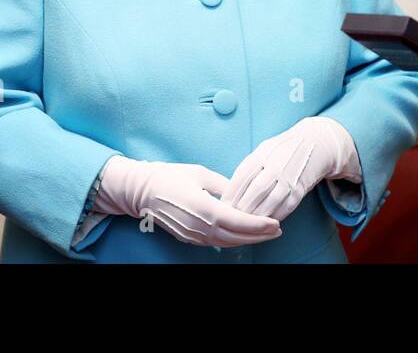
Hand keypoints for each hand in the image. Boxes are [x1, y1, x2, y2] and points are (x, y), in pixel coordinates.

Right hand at [93, 155, 281, 247]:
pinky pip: (215, 243)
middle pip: (236, 237)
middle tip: (277, 230)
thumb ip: (223, 185)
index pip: (239, 221)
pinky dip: (231, 240)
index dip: (259, 225)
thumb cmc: (170, 176)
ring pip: (226, 243)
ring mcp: (193, 235)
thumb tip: (241, 193)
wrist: (141, 191)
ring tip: (264, 234)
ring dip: (247, 240)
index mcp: (205, 208)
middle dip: (259, 235)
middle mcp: (200, 226)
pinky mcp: (188, 238)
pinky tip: (241, 235)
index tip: (275, 223)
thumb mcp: (201, 173)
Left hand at [222, 116, 361, 223]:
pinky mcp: (300, 189)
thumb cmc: (281, 150)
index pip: (241, 178)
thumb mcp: (263, 150)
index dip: (230, 194)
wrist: (314, 143)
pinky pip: (285, 207)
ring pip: (269, 203)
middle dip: (241, 208)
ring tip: (245, 225)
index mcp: (262, 154)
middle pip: (254, 192)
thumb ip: (248, 168)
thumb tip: (229, 190)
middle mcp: (275, 166)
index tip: (222, 206)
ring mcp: (289, 178)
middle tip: (230, 219)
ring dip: (256, 216)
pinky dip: (273, 217)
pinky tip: (264, 223)